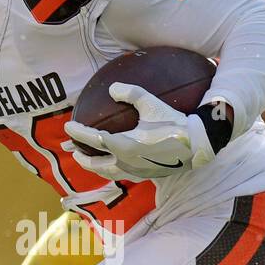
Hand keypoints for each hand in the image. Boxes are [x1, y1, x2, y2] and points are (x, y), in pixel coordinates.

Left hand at [63, 82, 214, 180]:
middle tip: (74, 151)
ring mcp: (136, 171)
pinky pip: (123, 174)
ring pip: (109, 173)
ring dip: (96, 167)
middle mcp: (127, 162)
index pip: (94, 139)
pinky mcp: (146, 175)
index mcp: (124, 145)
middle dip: (83, 158)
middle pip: (96, 164)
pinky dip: (112, 170)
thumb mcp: (151, 103)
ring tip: (91, 161)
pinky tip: (115, 164)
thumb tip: (112, 88)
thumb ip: (130, 93)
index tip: (68, 126)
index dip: (78, 133)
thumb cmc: (174, 122)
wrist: (196, 144)